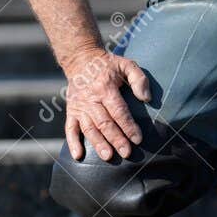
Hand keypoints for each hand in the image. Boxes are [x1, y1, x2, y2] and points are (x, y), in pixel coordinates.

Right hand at [63, 48, 150, 162]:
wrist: (80, 59)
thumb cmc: (108, 65)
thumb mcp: (126, 64)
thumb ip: (139, 79)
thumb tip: (146, 98)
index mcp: (105, 87)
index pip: (118, 110)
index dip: (128, 125)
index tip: (137, 139)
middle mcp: (91, 99)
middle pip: (104, 122)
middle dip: (116, 139)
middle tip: (126, 153)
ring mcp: (79, 106)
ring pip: (89, 128)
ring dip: (98, 143)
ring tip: (108, 156)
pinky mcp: (71, 111)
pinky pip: (70, 128)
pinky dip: (72, 142)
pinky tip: (78, 156)